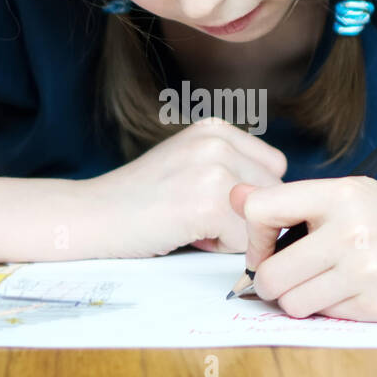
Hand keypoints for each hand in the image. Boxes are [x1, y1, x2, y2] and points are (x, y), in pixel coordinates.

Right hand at [88, 117, 287, 258]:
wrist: (91, 216)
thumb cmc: (140, 200)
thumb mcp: (190, 164)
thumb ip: (232, 169)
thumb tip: (285, 203)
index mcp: (217, 128)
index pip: (274, 169)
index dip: (249, 195)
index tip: (208, 200)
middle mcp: (218, 141)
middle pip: (274, 195)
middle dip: (244, 215)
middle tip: (196, 215)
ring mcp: (213, 170)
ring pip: (260, 220)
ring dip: (232, 233)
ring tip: (190, 223)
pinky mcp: (207, 204)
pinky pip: (242, 241)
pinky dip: (218, 248)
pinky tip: (184, 233)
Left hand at [228, 176, 376, 320]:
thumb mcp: (357, 195)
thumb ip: (297, 201)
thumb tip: (234, 198)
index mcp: (344, 194)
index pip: (262, 209)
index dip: (252, 234)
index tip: (265, 244)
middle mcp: (353, 231)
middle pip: (271, 272)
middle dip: (268, 281)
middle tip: (284, 276)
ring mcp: (367, 272)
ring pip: (292, 302)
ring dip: (295, 300)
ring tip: (316, 285)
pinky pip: (323, 317)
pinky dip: (326, 310)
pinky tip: (348, 293)